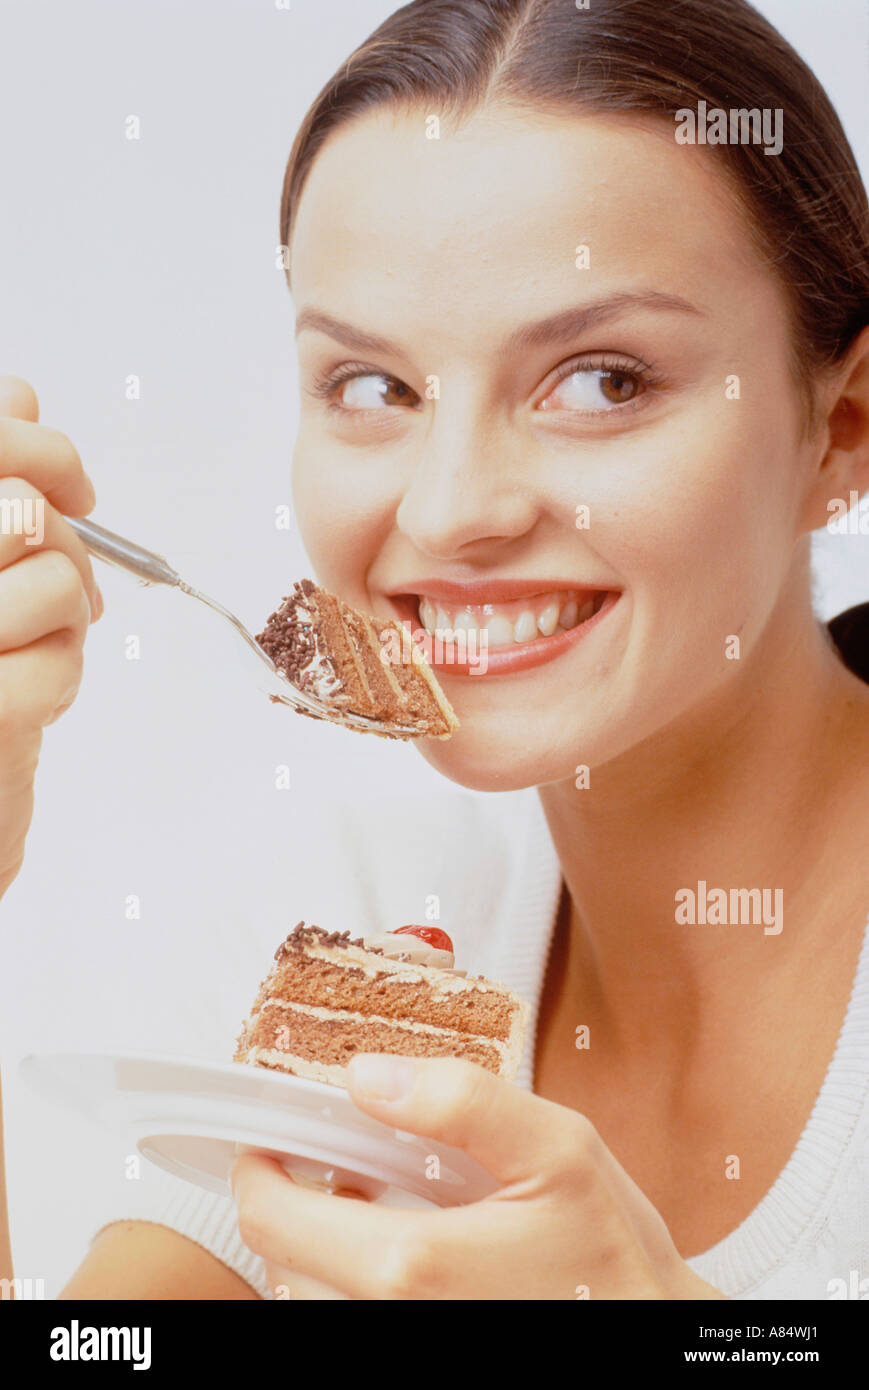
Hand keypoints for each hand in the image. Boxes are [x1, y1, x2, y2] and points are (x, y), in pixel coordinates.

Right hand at [0, 376, 100, 897]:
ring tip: (39, 643)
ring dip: (65, 616)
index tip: (73, 485)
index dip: (39, 446)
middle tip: (60, 584)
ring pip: (51, 582)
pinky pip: (54, 669)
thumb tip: (18, 392)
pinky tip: (34, 693)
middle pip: (23, 512)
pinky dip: (61, 678)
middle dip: (67, 546)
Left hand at [230, 1055, 726, 1299]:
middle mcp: (390, 1321)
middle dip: (293, 1201)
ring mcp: (404, 1343)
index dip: (256, 1167)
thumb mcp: (556, 1148)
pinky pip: (354, 1314)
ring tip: (374, 1197)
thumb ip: (459, 1102)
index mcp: (411, 1266)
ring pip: (313, 1294)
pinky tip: (406, 1247)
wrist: (652, 1328)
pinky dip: (353, 1276)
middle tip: (336, 1154)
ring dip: (321, 1244)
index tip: (270, 1133)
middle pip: (281, 1262)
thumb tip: (367, 1074)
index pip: (272, 1219)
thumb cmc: (612, 1251)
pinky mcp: (422, 1351)